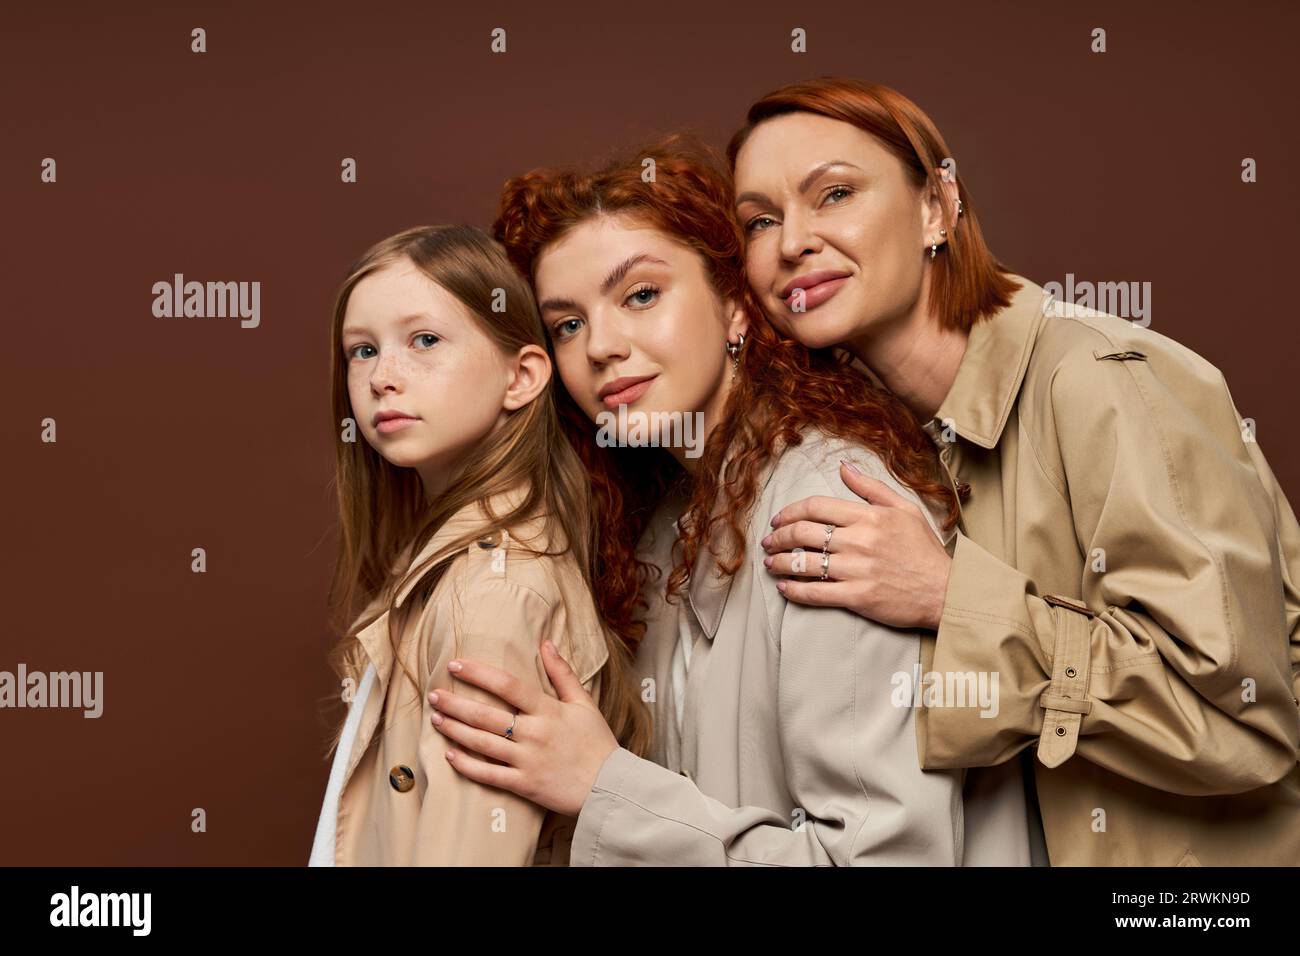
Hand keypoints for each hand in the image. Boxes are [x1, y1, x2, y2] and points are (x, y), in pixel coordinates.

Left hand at [426, 639, 618, 816]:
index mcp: (548, 710)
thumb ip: (562, 673)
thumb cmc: (597, 743)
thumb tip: (546, 643)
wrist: (611, 787)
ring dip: (455, 730)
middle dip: (455, 703)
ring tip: (435, 719)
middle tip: (433, 694)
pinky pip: (489, 775)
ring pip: (482, 744)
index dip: (479, 673)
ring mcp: (527, 761)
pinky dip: (466, 765)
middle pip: (486, 715)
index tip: (456, 664)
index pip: (507, 685)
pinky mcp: (524, 785)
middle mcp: (534, 734)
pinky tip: (450, 755)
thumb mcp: (584, 703)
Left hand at [759, 460, 952, 629]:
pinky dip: (794, 591)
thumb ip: (871, 488)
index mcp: (868, 516)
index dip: (789, 512)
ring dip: (779, 563)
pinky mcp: (857, 597)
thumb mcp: (904, 509)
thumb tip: (844, 467)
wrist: (945, 591)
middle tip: (768, 542)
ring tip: (770, 563)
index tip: (777, 519)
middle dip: (777, 537)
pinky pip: (815, 593)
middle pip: (802, 533)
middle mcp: (859, 540)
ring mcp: (857, 570)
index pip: (815, 507)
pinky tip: (784, 589)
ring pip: (804, 563)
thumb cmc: (925, 550)